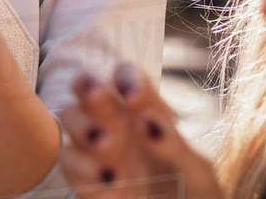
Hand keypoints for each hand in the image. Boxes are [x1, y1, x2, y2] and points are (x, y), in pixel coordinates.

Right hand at [58, 64, 221, 198]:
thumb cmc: (194, 196)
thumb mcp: (197, 171)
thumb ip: (174, 145)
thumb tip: (146, 122)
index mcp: (145, 112)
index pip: (127, 78)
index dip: (126, 78)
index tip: (134, 97)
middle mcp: (115, 123)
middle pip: (88, 88)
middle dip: (88, 84)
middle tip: (98, 93)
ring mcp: (95, 150)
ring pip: (70, 118)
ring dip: (82, 124)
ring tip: (104, 142)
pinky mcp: (83, 179)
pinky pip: (69, 161)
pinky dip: (82, 165)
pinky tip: (108, 177)